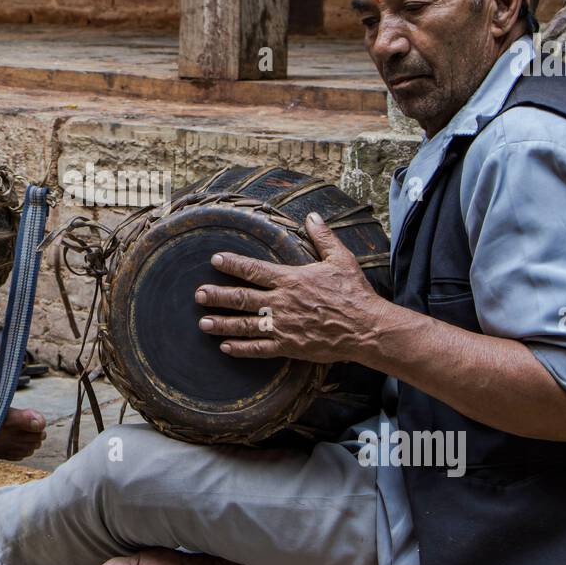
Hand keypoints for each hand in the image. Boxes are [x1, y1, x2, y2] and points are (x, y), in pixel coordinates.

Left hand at [195, 212, 387, 362]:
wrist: (367, 328)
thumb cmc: (354, 293)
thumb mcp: (341, 259)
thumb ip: (323, 237)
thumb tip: (312, 216)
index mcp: (291, 279)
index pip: (254, 269)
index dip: (232, 263)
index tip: (215, 259)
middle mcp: (282, 303)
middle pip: (241, 298)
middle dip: (217, 296)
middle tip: (198, 294)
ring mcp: (283, 326)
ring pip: (245, 325)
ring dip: (222, 324)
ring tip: (203, 323)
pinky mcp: (289, 346)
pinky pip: (260, 349)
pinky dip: (241, 348)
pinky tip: (225, 347)